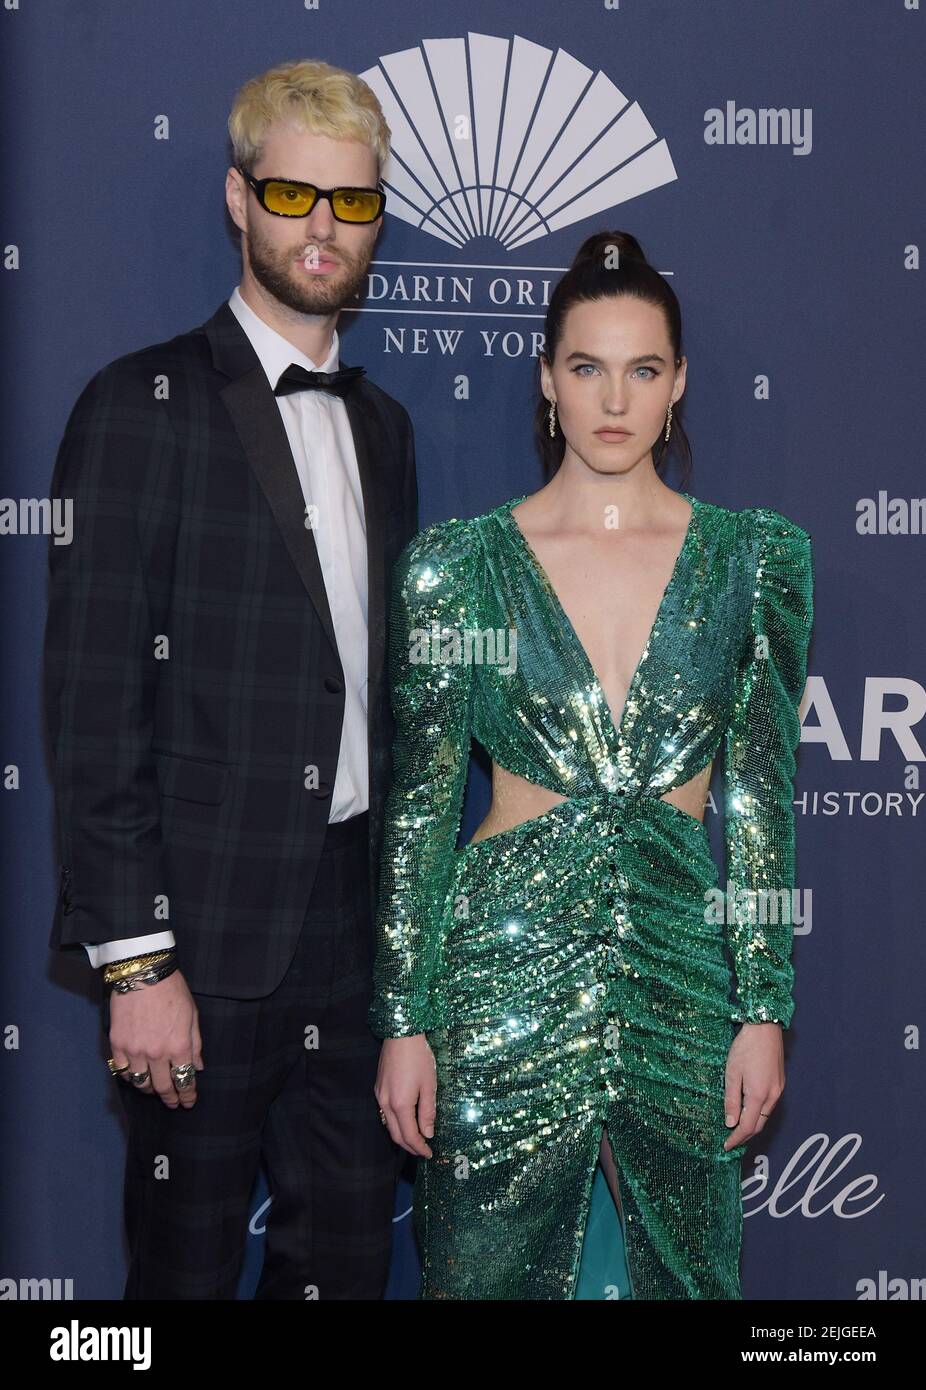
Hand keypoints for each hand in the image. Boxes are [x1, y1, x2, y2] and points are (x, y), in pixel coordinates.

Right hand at [108, 969, 203, 1108]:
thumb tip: (198, 1066)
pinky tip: (136, 1076)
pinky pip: (123, 1071)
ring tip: (155, 1090)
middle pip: (162, 1087)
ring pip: (141, 1083)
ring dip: (149, 1090)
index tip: (188, 1102)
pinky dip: (130, 1077)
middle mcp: (156, 1053)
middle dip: (170, 1098)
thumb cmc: (172, 990)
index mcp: (178, 1045)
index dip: (187, 1095)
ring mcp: (135, 1050)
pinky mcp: (117, 1044)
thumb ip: (195, 1043)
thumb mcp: (192, 1015)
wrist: (143, 973)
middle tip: (173, 1103)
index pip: (184, 1079)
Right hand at [374, 1034, 436, 1157]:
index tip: (429, 1154)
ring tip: (416, 1139)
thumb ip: (427, 1112)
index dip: (420, 1148)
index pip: (410, 1135)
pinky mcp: (378, 1088)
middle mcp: (385, 1103)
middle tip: (423, 1150)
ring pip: (388, 1125)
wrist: (401, 1035)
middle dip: (409, 1146)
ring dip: (401, 1136)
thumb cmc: (419, 1058)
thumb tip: (428, 1134)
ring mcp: (379, 1096)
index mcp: (400, 1105)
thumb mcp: (429, 1085)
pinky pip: (385, 1113)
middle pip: (396, 1134)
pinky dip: (395, 1123)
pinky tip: (405, 1121)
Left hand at [722, 1022, 784, 1151]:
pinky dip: (759, 1114)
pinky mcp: (780, 1083)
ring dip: (752, 1125)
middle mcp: (772, 1096)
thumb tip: (731, 1123)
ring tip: (738, 1129)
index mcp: (758, 1096)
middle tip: (731, 1141)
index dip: (736, 1139)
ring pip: (765, 1116)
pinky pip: (769, 1106)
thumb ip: (732, 1100)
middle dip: (745, 1136)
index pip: (747, 1127)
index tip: (726, 1146)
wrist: (766, 1028)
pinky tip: (750, 1111)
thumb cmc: (745, 1048)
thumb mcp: (732, 1073)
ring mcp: (778, 1090)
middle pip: (759, 1125)